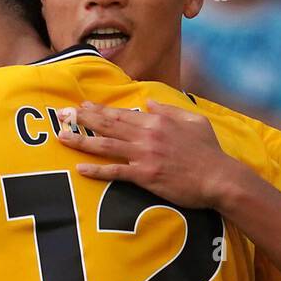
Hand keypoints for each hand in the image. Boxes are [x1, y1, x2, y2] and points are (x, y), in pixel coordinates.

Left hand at [55, 100, 237, 206]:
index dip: (99, 109)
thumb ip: (168, 110)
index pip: (122, 113)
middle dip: (82, 119)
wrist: (219, 178)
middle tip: (61, 115)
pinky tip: (80, 168)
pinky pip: (115, 171)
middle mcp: (146, 134)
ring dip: (81, 140)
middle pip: (108, 124)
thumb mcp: (194, 121)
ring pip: (105, 145)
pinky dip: (97, 170)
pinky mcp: (145, 175)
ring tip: (62, 136)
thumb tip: (147, 103)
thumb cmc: (209, 151)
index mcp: (157, 120)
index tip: (83, 106)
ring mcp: (144, 154)